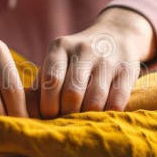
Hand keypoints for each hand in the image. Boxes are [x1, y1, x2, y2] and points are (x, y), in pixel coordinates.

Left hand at [35, 8, 155, 117]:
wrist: (116, 36)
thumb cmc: (75, 60)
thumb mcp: (56, 63)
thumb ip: (40, 86)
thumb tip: (28, 114)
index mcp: (60, 47)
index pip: (51, 80)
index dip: (48, 105)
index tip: (48, 116)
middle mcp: (84, 49)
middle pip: (72, 93)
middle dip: (66, 113)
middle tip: (65, 121)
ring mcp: (108, 59)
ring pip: (95, 100)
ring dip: (86, 117)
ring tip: (82, 120)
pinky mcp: (128, 70)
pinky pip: (117, 101)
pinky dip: (107, 114)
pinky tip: (101, 115)